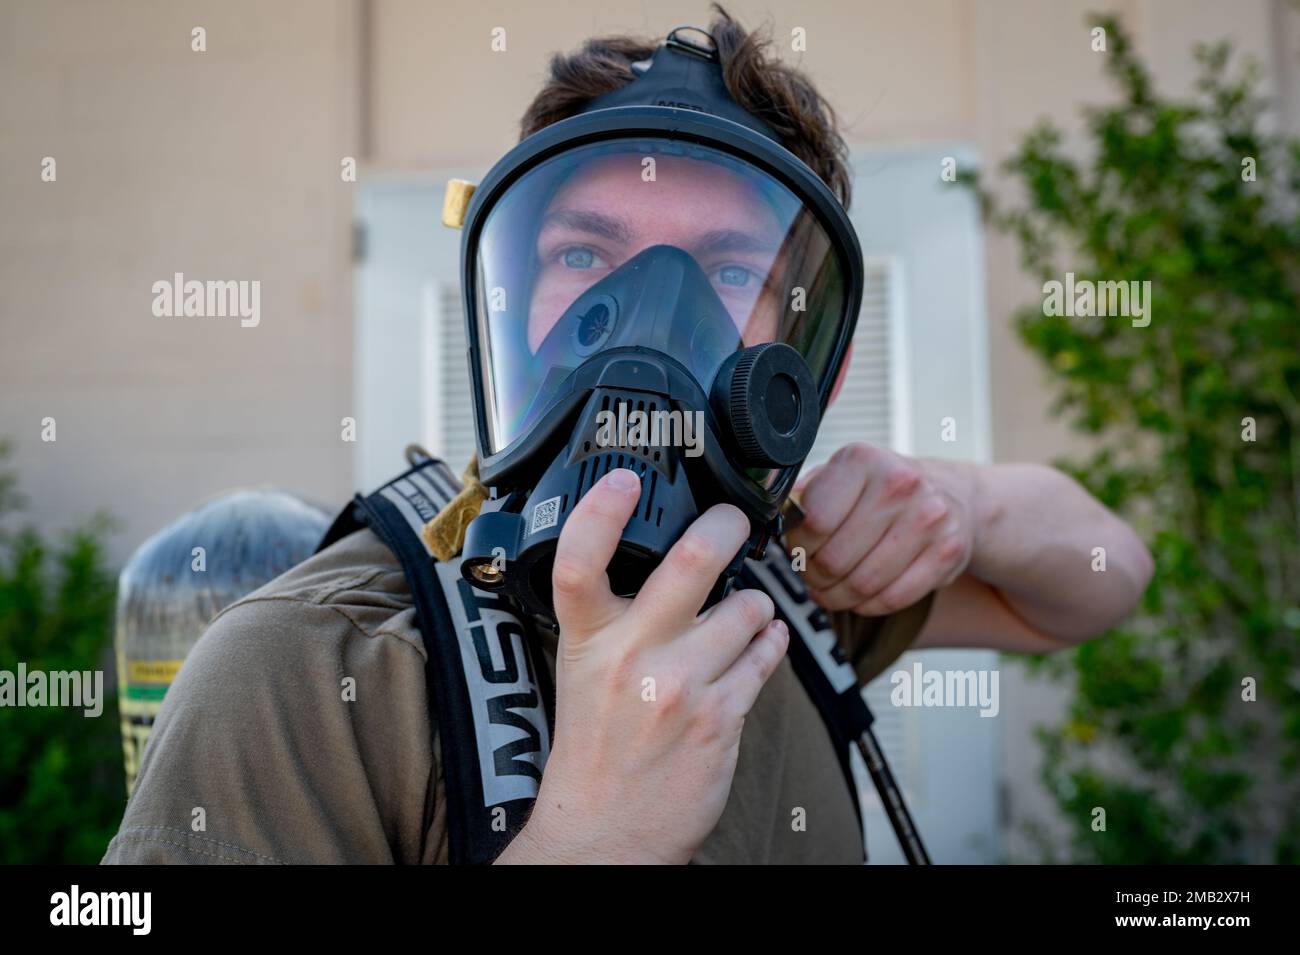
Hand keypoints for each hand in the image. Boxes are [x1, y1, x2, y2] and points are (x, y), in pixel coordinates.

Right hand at [497, 468, 788, 864]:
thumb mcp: (582, 669)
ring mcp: (680, 686)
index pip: (579, 559)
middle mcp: (632, 656)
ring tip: (743, 615)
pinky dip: (770, 642)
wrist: (606, 829)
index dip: (600, 509)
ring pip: (748, 607)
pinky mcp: (721, 717)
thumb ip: (612, 616)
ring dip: (756, 604)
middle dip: (726, 527)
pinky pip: (766, 655)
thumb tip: (660, 561)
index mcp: (587, 639)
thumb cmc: (595, 745)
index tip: (625, 479)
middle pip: (691, 561)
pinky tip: (761, 644)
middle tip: (733, 522)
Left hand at [785, 442, 973, 615]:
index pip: (813, 521)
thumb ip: (806, 495)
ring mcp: (929, 518)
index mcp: (863, 460)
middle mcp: (901, 484)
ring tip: (830, 591)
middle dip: (814, 576)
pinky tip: (859, 598)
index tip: (798, 550)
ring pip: (863, 585)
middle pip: (835, 559)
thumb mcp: (840, 475)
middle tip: (812, 576)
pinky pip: (893, 598)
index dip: (797, 545)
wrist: (947, 491)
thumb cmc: (879, 487)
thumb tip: (778, 520)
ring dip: (837, 597)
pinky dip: (868, 606)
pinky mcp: (948, 552)